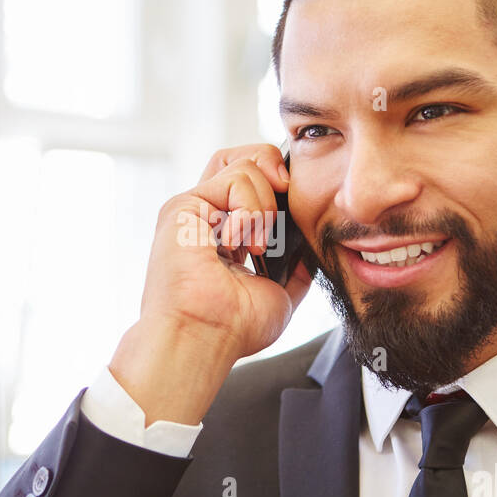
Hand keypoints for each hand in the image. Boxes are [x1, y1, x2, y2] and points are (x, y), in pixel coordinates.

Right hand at [108, 144, 313, 425]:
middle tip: (287, 195)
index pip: (247, 183)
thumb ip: (294, 267)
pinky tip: (243, 243)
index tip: (295, 207)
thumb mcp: (278, 293)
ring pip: (244, 166)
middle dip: (272, 167)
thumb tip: (313, 248)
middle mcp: (204, 217)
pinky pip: (235, 179)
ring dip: (265, 205)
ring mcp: (192, 209)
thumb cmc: (233, 328)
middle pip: (239, 157)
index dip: (275, 182)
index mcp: (221, 234)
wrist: (206, 338)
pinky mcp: (184, 206)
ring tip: (256, 245)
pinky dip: (252, 208)